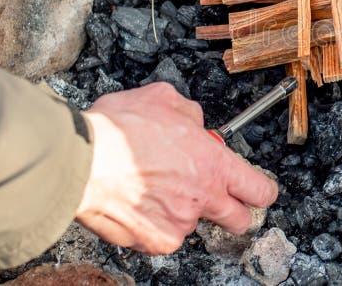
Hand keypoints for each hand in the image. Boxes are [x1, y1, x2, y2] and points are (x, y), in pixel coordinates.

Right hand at [74, 82, 277, 254]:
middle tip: (214, 197)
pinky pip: (163, 235)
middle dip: (233, 210)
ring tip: (152, 188)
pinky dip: (153, 223)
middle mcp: (202, 199)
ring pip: (192, 223)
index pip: (259, 189)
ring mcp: (178, 225)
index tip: (257, 191)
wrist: (80, 162)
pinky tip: (137, 201)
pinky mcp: (154, 242)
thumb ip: (190, 113)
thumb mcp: (162, 99)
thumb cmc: (118, 130)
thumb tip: (195, 121)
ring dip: (181, 211)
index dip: (261, 191)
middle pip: (239, 219)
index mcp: (213, 165)